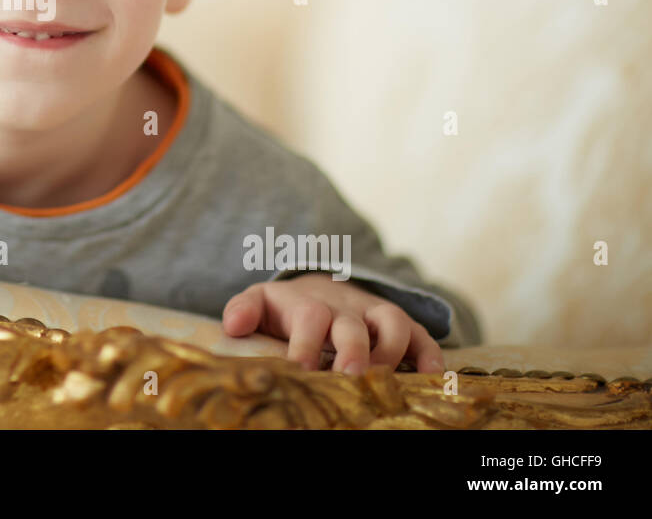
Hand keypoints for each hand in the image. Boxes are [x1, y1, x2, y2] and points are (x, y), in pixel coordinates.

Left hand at [221, 272, 443, 375]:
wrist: (320, 287)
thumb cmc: (287, 307)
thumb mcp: (261, 302)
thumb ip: (243, 309)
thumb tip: (232, 326)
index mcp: (308, 305)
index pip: (309, 317)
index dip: (305, 344)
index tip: (298, 370)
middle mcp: (344, 308)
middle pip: (353, 324)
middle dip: (353, 351)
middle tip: (348, 377)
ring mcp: (374, 314)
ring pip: (393, 322)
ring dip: (392, 350)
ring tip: (384, 379)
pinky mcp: (399, 325)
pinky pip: (422, 334)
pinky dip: (431, 353)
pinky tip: (434, 376)